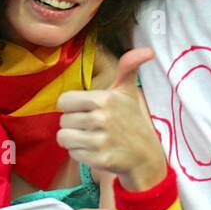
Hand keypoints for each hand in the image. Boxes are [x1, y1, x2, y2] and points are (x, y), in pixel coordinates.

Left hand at [57, 48, 165, 191]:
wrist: (145, 156)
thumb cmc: (131, 120)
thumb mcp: (128, 92)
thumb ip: (128, 67)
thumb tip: (147, 50)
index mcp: (104, 99)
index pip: (64, 101)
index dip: (72, 106)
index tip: (85, 109)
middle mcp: (101, 119)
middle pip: (63, 120)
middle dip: (73, 124)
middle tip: (91, 126)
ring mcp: (100, 141)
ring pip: (64, 137)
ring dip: (74, 139)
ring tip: (90, 138)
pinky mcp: (99, 160)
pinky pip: (72, 153)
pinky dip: (80, 153)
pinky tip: (95, 150)